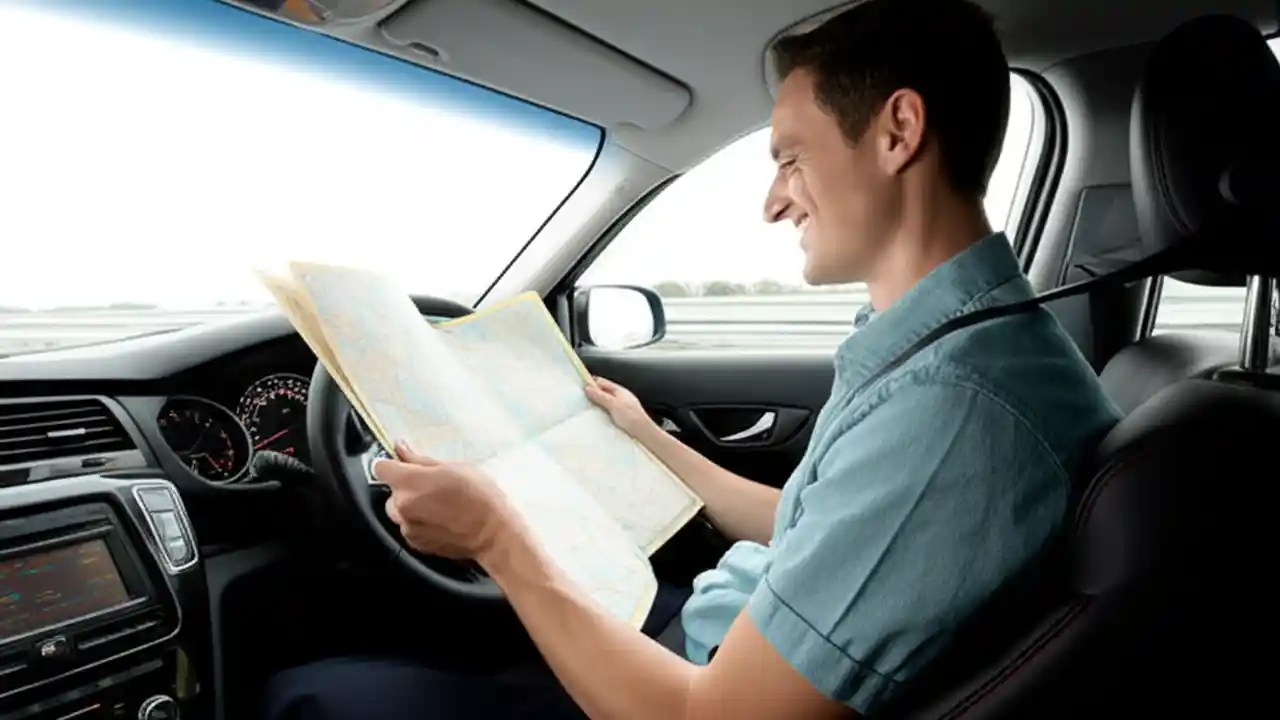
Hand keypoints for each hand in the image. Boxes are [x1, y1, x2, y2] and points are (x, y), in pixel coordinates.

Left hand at [372, 441, 518, 561]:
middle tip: (432, 486)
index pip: (380, 468)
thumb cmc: (480, 497)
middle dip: (406, 486)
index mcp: (409, 482)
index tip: (402, 464)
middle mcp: (402, 506)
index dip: (392, 464)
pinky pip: (409, 527)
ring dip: (411, 505)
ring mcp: (408, 527)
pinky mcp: (416, 543)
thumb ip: (420, 459)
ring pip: (399, 510)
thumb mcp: (453, 467)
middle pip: (391, 490)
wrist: (493, 533)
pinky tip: (441, 519)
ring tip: (438, 505)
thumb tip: (401, 449)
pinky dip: (419, 522)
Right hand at [585, 376, 654, 437]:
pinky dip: (600, 414)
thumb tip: (588, 387)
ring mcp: (620, 408)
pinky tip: (595, 419)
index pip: (602, 382)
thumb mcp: (614, 404)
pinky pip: (607, 413)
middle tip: (579, 399)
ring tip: (584, 409)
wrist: (643, 434)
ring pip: (604, 403)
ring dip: (596, 405)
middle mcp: (620, 398)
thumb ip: (601, 396)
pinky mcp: (620, 418)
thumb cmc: (632, 418)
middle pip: (603, 393)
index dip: (591, 382)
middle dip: (592, 395)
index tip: (580, 386)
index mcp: (620, 391)